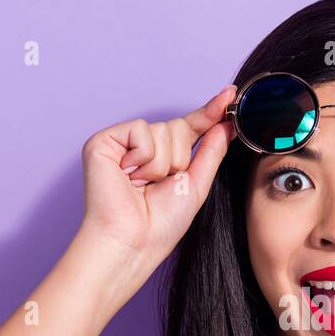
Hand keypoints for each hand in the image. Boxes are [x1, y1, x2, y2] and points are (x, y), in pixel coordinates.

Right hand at [78, 84, 236, 270]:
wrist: (133, 241)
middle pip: (178, 126)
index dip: (210, 113)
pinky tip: (128, 175)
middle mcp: (142, 147)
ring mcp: (122, 142)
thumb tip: (225, 124)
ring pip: (163, 130)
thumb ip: (211, 151)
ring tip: (142, 185)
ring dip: (161, 164)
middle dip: (179, 159)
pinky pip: (142, 131)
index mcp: (163, 157)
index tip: (230, 94)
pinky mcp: (104, 141)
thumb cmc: (161, 224)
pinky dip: (143, 158)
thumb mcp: (197, 185)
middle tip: (160, 185)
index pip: (191, 128)